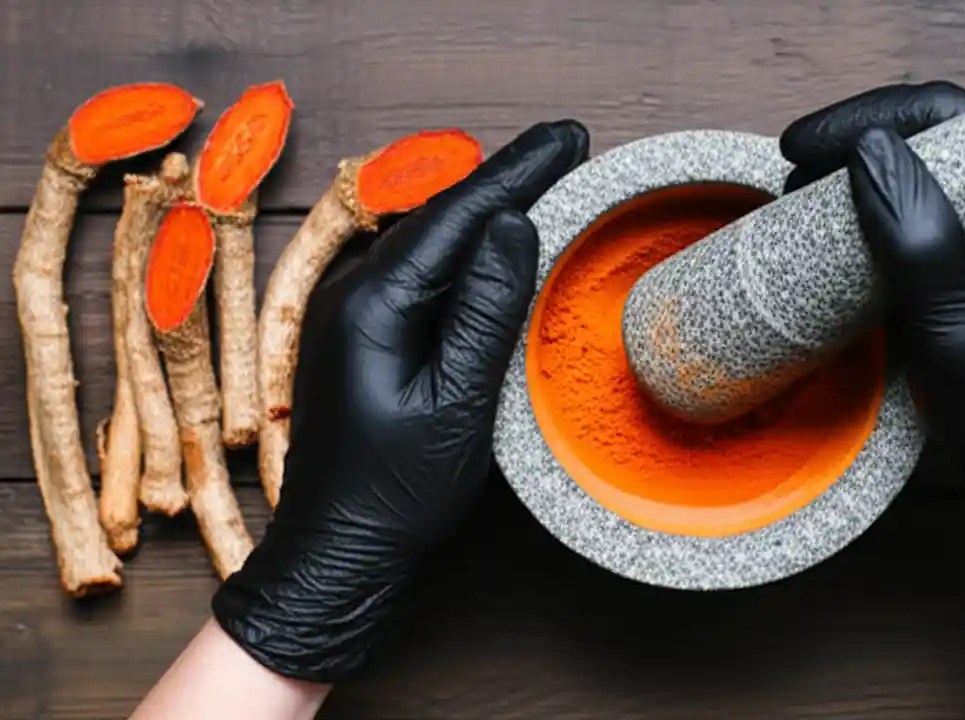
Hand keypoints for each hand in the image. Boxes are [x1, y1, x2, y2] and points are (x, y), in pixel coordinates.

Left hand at [212, 120, 589, 681]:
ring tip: (541, 182)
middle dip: (506, 180)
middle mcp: (353, 293)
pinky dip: (463, 251)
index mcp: (374, 302)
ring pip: (429, 242)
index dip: (519, 172)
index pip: (458, 215)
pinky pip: (419, 273)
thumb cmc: (396, 492)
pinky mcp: (360, 336)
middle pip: (442, 218)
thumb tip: (516, 224)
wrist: (336, 553)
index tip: (569, 138)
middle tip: (566, 149)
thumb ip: (486, 310)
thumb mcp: (458, 403)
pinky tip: (492, 248)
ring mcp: (351, 313)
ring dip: (485, 211)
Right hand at [782, 82, 964, 511]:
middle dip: (867, 142)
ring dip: (873, 173)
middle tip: (798, 165)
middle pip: (952, 135)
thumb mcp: (949, 307)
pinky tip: (842, 213)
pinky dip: (890, 207)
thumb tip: (865, 146)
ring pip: (943, 169)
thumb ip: (911, 224)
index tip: (803, 143)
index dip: (875, 117)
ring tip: (806, 186)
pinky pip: (943, 207)